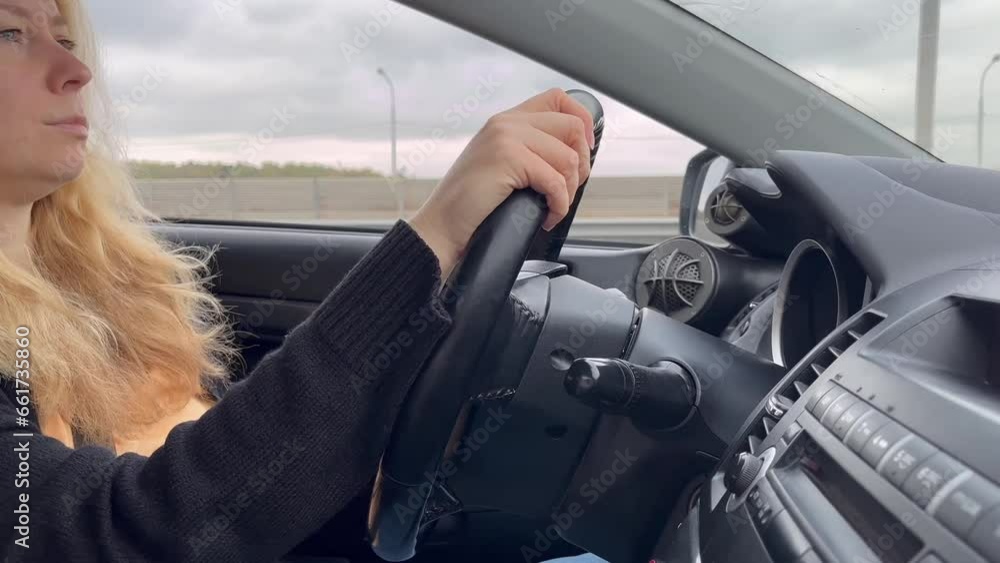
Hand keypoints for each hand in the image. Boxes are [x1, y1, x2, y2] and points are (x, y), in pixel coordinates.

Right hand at [408, 88, 595, 278]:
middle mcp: (506, 122)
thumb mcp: (500, 166)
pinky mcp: (508, 159)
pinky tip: (547, 216)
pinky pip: (556, 181)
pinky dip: (559, 205)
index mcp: (505, 120)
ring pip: (568, 157)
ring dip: (569, 191)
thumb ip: (529, 151)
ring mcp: (506, 138)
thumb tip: (575, 157)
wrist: (442, 228)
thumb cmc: (472, 206)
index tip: (583, 151)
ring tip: (553, 208)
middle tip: (567, 191)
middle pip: (572, 126)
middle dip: (581, 164)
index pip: (558, 99)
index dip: (582, 122)